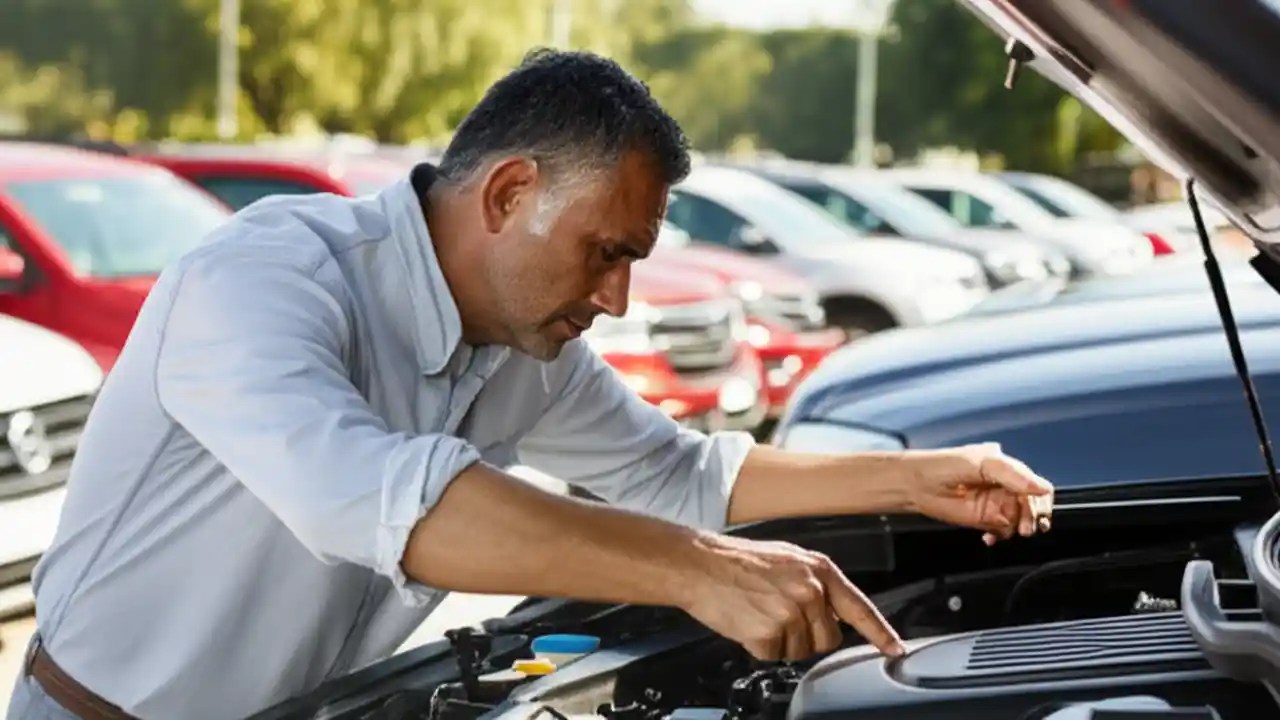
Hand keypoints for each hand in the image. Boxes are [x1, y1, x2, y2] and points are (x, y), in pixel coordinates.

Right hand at [679, 533, 904, 661]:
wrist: (700, 565)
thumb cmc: (738, 561)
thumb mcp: (788, 560)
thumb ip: (816, 584)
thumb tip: (832, 611)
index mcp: (819, 569)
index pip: (859, 607)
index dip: (880, 632)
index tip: (895, 650)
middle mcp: (811, 590)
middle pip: (829, 639)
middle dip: (808, 636)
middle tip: (779, 615)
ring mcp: (792, 612)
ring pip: (801, 650)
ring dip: (781, 641)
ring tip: (759, 612)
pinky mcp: (770, 632)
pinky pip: (775, 656)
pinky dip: (760, 647)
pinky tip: (748, 623)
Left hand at [906, 443, 1053, 545]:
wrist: (917, 483)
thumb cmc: (945, 465)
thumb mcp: (983, 462)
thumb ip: (1014, 475)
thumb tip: (1044, 488)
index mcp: (1008, 468)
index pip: (1037, 486)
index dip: (1041, 500)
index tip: (1036, 511)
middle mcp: (1006, 486)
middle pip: (1034, 505)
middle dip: (1035, 517)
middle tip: (1028, 527)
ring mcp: (997, 504)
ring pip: (1022, 520)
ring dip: (1022, 528)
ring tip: (1016, 531)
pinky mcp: (986, 520)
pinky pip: (1005, 532)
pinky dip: (1003, 536)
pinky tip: (991, 537)